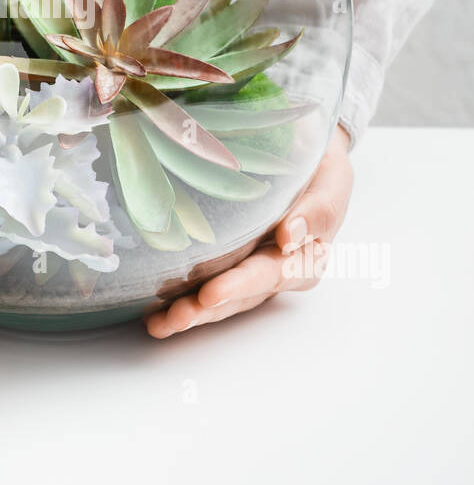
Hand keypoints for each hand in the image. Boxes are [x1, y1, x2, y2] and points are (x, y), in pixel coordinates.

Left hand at [145, 124, 352, 338]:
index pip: (271, 274)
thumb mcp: (331, 181)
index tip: (211, 293)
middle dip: (207, 308)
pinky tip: (153, 315)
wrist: (311, 161)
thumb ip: (316, 210)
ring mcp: (253, 273)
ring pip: (223, 301)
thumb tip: (289, 236)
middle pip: (241, 296)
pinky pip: (206, 289)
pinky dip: (180, 303)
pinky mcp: (230, 269)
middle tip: (176, 317)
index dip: (241, 285)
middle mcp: (279, 273)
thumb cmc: (322, 172)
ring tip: (160, 323)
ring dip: (191, 313)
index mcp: (306, 258)